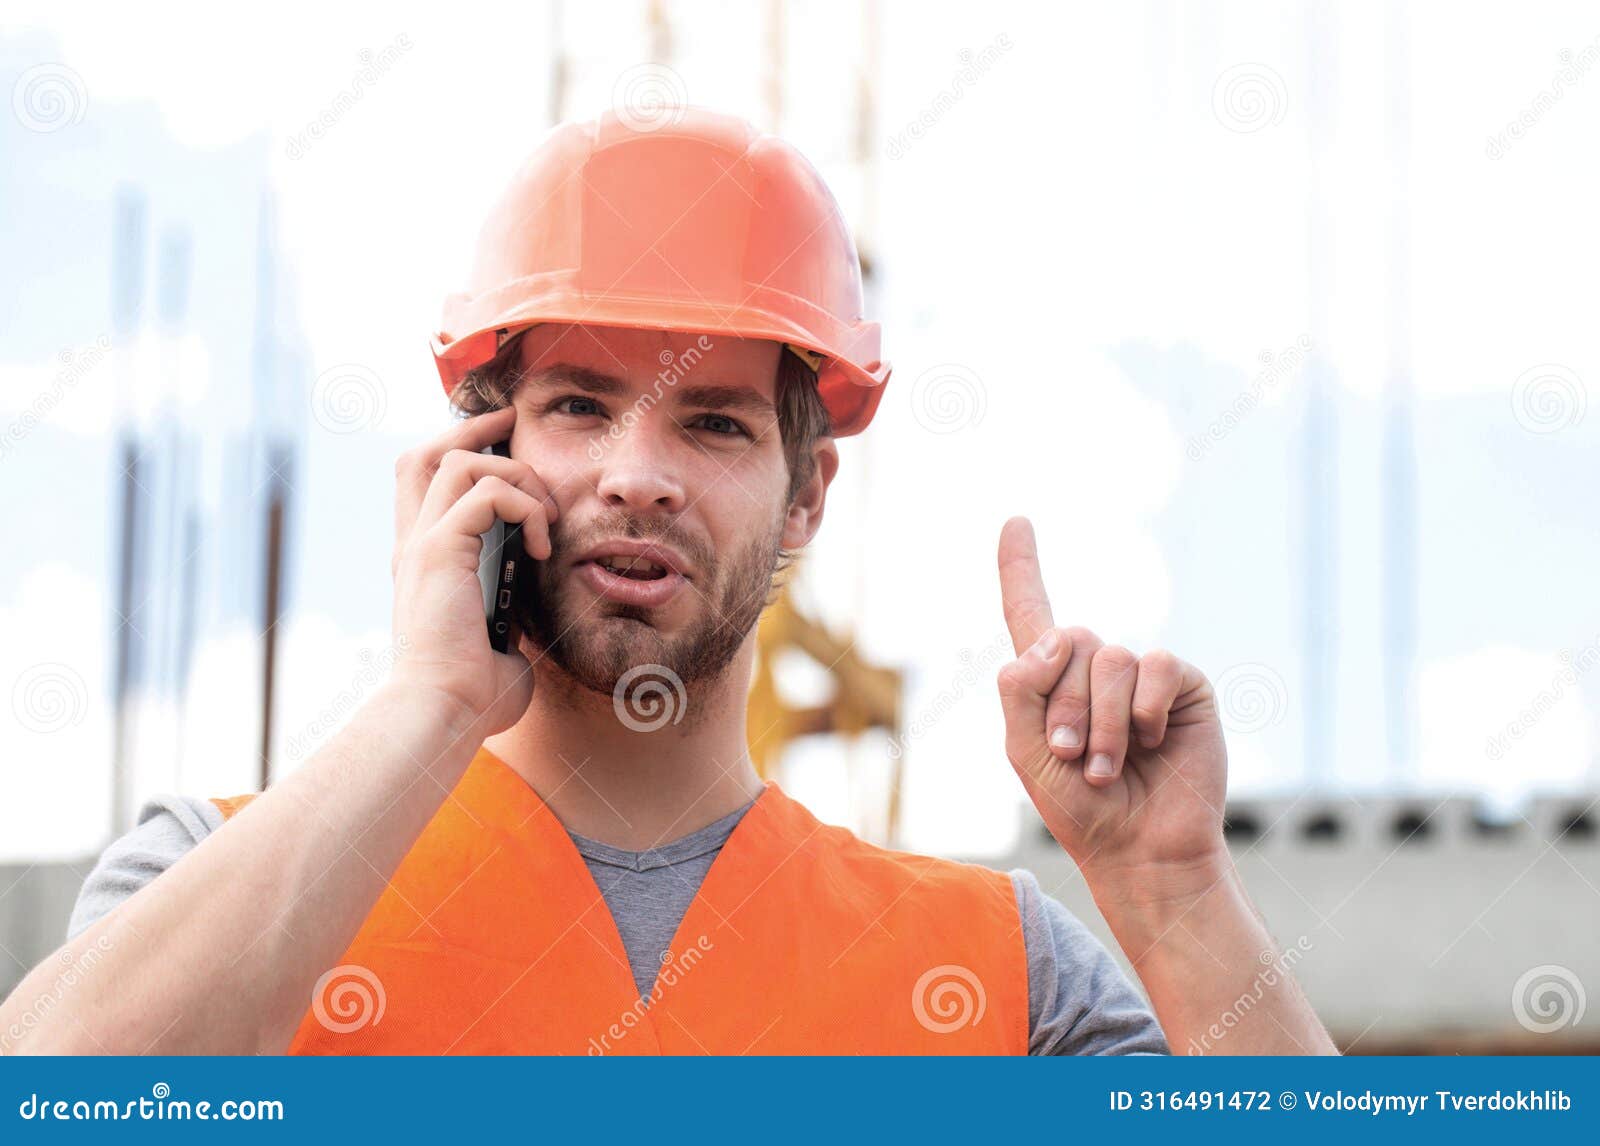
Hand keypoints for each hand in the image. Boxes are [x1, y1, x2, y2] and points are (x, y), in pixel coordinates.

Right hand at [389, 406, 556, 735]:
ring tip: (544, 520)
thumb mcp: (501, 647)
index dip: (459, 450)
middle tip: (514, 426)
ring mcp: (422, 545)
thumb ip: (510, 624)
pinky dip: (523, 507)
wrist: (443, 714)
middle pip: (426, 453)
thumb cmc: (472, 698)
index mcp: (424, 563)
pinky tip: (541, 547)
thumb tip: (521, 632)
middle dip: (473, 429)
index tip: (506, 443)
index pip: (423, 482)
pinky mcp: (438, 551)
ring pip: (460, 461)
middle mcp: (414, 545)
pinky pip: (486, 492)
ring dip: (516, 477)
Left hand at [995, 516, 1228, 899]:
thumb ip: (1019, 688)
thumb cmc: (1079, 808)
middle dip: (1062, 704)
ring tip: (1106, 767)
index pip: (1030, 610)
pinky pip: (1154, 668)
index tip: (1015, 520)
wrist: (1139, 849)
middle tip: (1071, 757)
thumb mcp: (1023, 751)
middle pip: (1067, 639)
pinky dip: (1141, 712)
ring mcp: (1139, 674)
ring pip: (1108, 657)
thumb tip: (1057, 637)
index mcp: (1049, 680)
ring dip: (1100, 722)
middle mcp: (1094, 668)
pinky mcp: (1182, 685)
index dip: (1019, 566)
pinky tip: (1151, 744)